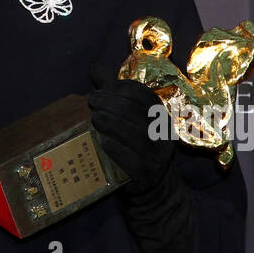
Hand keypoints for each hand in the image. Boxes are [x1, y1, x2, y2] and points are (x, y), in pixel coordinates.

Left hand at [88, 77, 174, 195]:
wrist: (151, 186)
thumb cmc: (133, 144)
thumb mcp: (127, 116)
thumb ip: (113, 91)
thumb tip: (95, 66)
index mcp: (159, 115)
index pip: (141, 95)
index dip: (119, 89)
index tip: (98, 90)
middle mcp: (163, 133)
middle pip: (136, 112)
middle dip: (111, 103)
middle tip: (91, 102)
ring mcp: (158, 155)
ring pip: (136, 135)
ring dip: (112, 124)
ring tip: (94, 118)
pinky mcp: (148, 175)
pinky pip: (134, 161)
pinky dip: (118, 150)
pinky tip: (103, 143)